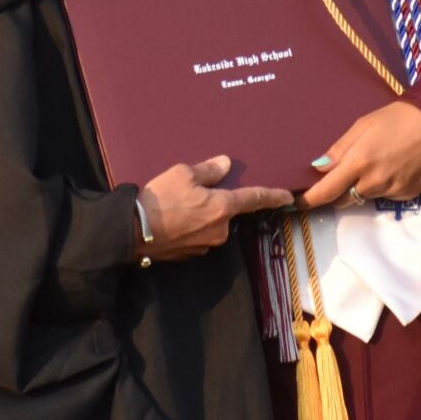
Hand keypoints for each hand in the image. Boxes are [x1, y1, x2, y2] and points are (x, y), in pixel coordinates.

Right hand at [138, 156, 291, 261]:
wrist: (132, 232)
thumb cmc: (159, 199)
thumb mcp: (183, 174)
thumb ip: (208, 170)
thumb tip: (225, 164)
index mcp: (222, 207)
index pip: (254, 199)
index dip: (273, 197)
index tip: (288, 197)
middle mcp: (220, 229)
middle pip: (226, 212)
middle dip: (215, 203)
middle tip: (191, 193)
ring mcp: (206, 245)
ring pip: (211, 224)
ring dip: (201, 216)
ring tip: (176, 206)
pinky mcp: (191, 255)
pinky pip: (197, 236)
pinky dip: (190, 228)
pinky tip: (172, 221)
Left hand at [299, 101, 420, 209]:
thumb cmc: (399, 117)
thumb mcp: (364, 125)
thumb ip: (340, 149)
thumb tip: (317, 167)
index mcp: (358, 161)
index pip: (326, 191)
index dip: (309, 200)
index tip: (297, 203)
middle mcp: (373, 182)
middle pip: (344, 199)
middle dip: (338, 190)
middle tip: (346, 170)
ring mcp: (393, 191)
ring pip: (366, 197)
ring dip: (363, 187)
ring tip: (378, 160)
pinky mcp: (409, 195)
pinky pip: (387, 196)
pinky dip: (384, 186)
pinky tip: (396, 166)